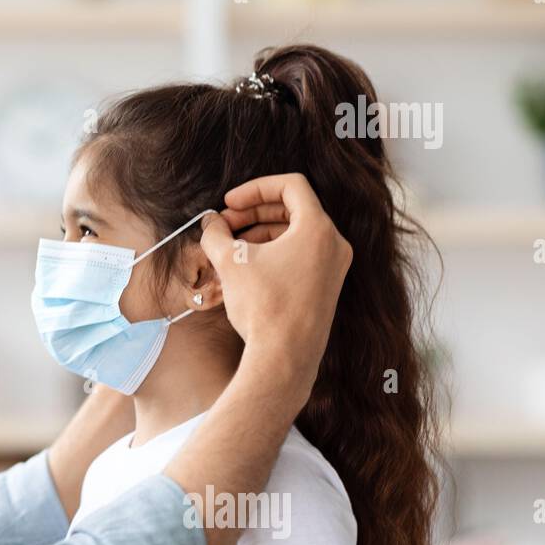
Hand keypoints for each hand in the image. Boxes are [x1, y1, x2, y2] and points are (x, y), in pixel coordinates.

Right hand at [199, 173, 351, 390]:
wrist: (284, 358)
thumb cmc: (263, 307)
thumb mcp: (230, 262)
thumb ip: (216, 234)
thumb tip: (210, 224)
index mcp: (318, 229)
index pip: (290, 186)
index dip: (255, 188)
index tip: (230, 203)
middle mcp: (334, 244)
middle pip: (293, 208)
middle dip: (254, 212)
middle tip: (225, 224)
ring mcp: (334, 267)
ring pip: (296, 233)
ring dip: (261, 233)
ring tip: (230, 247)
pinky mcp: (327, 287)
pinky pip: (302, 255)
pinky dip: (275, 252)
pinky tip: (247, 267)